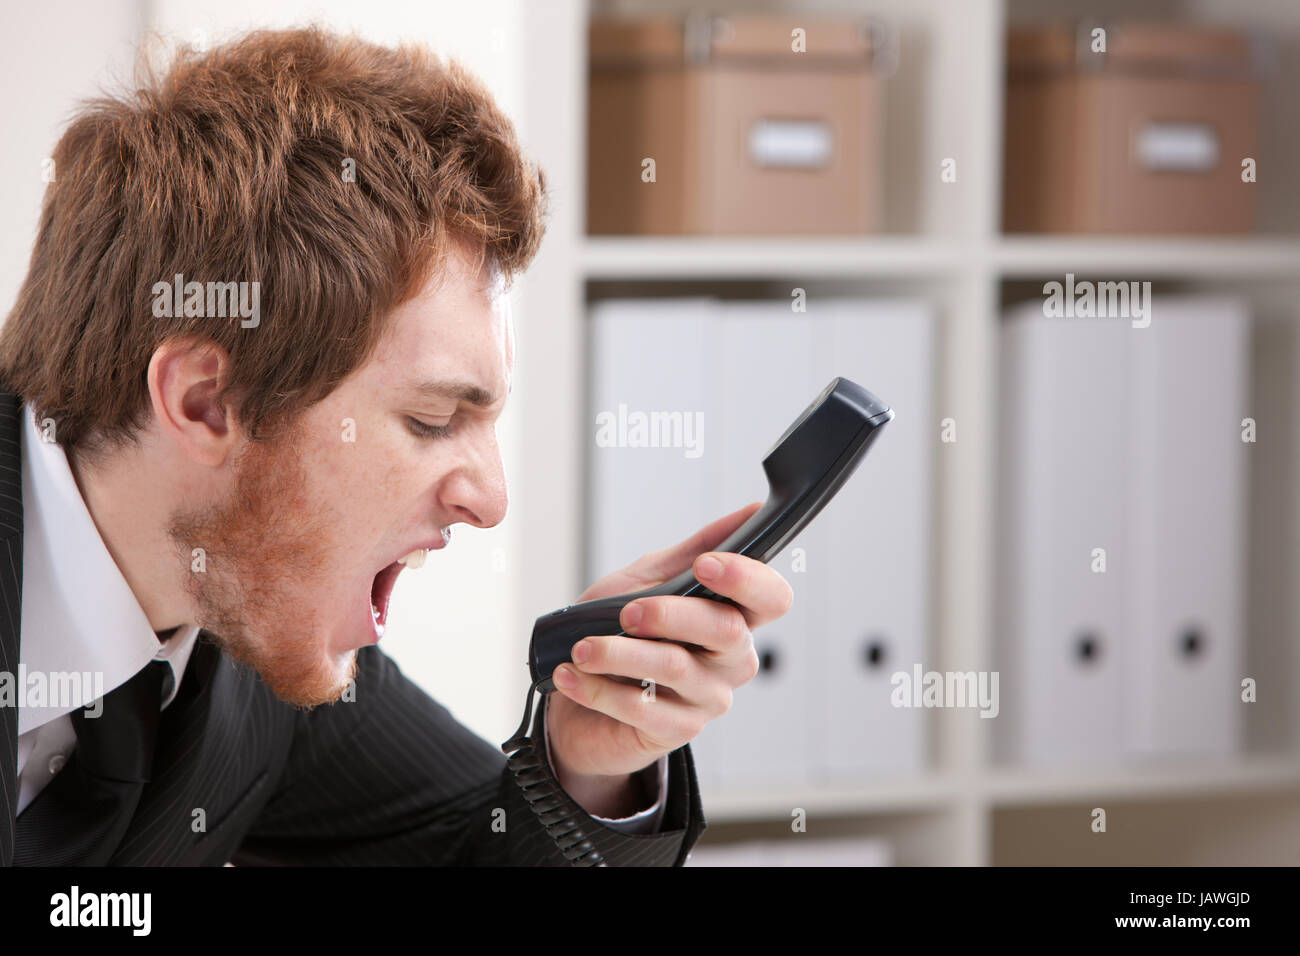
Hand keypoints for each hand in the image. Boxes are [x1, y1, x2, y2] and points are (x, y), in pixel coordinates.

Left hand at [545, 501, 793, 797]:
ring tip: (582, 647)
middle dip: (672, 613)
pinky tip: (572, 676)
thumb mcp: (649, 580)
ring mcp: (707, 698)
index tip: (706, 565)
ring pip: (676, 668)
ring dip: (620, 653)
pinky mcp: (675, 731)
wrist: (579, 698)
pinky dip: (598, 689)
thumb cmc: (618, 632)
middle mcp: (731, 659)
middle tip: (626, 611)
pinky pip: (641, 708)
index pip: (772, 597)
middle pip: (726, 630)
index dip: (747, 578)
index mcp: (734, 616)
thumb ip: (695, 550)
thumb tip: (750, 511)